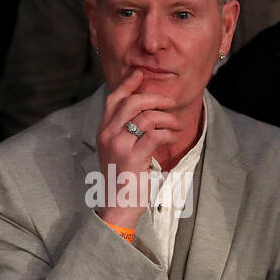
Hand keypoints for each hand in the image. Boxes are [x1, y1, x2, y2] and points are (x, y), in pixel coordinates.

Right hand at [94, 69, 183, 228]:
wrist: (118, 203)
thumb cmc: (122, 177)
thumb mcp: (116, 150)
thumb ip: (123, 130)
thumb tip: (142, 110)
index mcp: (103, 131)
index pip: (113, 99)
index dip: (127, 84)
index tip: (141, 75)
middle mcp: (108, 135)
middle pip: (132, 103)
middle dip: (154, 98)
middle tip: (170, 102)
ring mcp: (120, 146)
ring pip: (146, 117)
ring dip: (167, 117)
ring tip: (176, 124)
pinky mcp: (134, 157)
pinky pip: (155, 135)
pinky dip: (169, 132)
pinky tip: (174, 135)